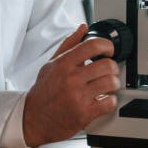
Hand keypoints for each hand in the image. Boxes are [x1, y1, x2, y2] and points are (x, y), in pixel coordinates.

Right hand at [23, 24, 119, 147]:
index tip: (108, 50)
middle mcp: (71, 79)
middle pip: (106, 65)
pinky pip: (109, 103)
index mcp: (64, 64)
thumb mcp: (51, 64)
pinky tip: (104, 99)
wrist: (33, 119)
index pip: (92, 45)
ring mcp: (78, 97)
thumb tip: (83, 28)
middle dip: (113, 66)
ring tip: (108, 85)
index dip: (106, 45)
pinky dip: (110, 101)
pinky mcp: (84, 114)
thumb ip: (69, 44)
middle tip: (110, 70)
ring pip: (111, 83)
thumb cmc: (43, 91)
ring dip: (113, 83)